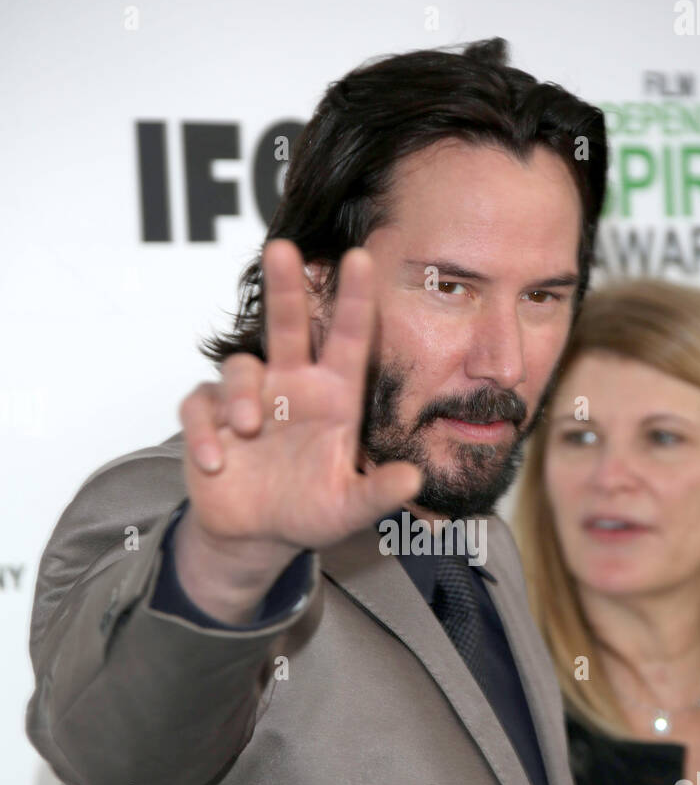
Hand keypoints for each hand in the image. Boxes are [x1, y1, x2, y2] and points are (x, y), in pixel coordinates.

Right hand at [179, 239, 422, 564]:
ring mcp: (248, 399)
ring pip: (240, 368)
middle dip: (286, 286)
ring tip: (248, 431)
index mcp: (333, 397)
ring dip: (242, 395)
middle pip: (288, 324)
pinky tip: (215, 463)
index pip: (347, 339)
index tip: (361, 258)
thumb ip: (378, 493)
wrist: (255, 536)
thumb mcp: (348, 509)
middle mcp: (292, 386)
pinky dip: (204, 431)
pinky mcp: (211, 418)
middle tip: (281, 249)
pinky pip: (201, 407)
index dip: (354, 299)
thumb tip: (413, 480)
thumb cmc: (309, 512)